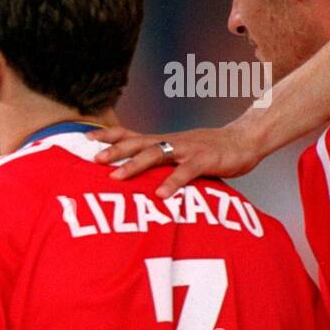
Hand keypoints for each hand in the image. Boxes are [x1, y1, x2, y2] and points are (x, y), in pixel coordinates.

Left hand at [88, 122, 261, 197]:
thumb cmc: (207, 149)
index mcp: (162, 140)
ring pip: (156, 154)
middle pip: (137, 143)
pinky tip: (160, 194)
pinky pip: (185, 172)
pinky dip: (172, 183)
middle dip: (114, 151)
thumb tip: (131, 172)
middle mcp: (171, 142)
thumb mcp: (178, 150)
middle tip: (94, 160)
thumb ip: (158, 159)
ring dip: (135, 165)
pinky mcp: (204, 161)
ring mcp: (187, 150)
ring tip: (117, 176)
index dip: (108, 135)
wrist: (245, 140)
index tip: (85, 138)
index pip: (130, 134)